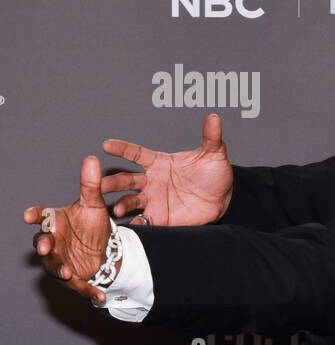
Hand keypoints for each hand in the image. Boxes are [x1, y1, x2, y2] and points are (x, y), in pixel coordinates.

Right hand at [23, 156, 114, 304]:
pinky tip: (100, 296)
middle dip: (43, 245)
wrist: (105, 250)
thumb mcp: (95, 205)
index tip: (29, 214)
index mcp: (55, 222)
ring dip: (60, 270)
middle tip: (45, 246)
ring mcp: (60, 260)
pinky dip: (88, 291)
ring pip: (55, 266)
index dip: (35, 215)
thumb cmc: (93, 224)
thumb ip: (91, 185)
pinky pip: (79, 285)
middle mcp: (53, 242)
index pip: (42, 217)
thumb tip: (91, 159)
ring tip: (70, 274)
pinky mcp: (73, 277)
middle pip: (43, 243)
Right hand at [99, 112, 233, 225]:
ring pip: (130, 201)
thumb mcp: (214, 154)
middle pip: (127, 180)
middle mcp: (151, 180)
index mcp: (159, 162)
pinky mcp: (159, 217)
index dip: (122, 149)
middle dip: (113, 182)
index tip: (107, 145)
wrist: (224, 200)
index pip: (136, 153)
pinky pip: (144, 221)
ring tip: (117, 208)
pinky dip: (136, 224)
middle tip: (101, 184)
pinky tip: (131, 227)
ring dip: (122, 204)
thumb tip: (214, 118)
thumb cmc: (214, 174)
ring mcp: (153, 199)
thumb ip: (211, 136)